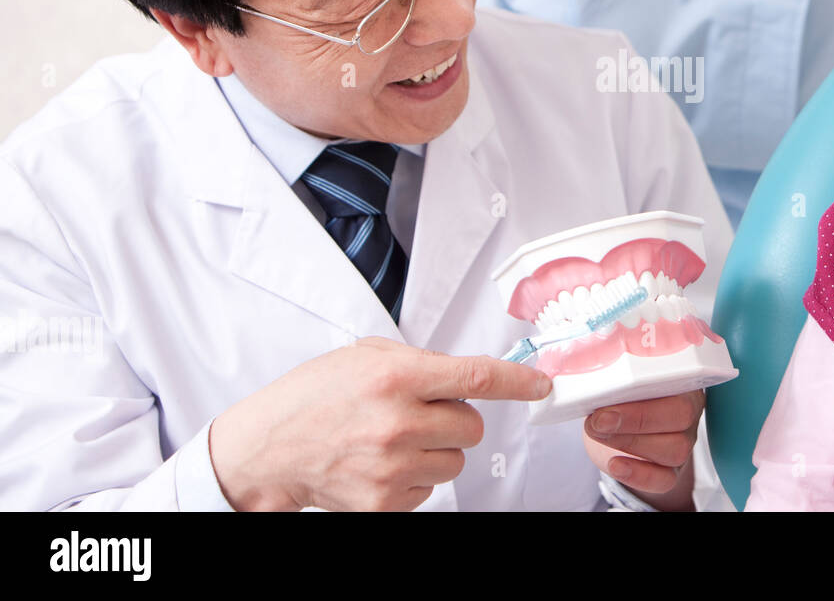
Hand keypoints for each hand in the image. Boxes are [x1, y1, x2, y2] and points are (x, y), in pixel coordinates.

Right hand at [209, 337, 551, 510]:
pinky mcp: (384, 502)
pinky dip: (414, 478)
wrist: (268, 448)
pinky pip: (430, 490)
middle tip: (420, 413)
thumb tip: (470, 375)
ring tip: (395, 439)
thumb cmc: (313, 397)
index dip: (517, 383)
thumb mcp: (366, 356)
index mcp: (395, 376)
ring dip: (436, 450)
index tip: (540, 385)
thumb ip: (420, 361)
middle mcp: (397, 422)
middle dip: (455, 419)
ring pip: (456, 461)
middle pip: (472, 427)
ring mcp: (391, 467)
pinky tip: (382, 463)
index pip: (476, 378)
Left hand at [583, 389, 703, 509]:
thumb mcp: (618, 383)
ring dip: (631, 443)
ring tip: (598, 434)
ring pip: (675, 449)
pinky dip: (638, 475)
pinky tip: (615, 465)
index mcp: (680, 382)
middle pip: (681, 416)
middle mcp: (688, 411)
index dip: (648, 385)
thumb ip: (616, 379)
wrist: (614, 430)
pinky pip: (664, 479)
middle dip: (637, 419)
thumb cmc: (619, 399)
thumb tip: (600, 377)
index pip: (679, 379)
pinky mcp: (672, 472)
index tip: (613, 391)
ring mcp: (684, 444)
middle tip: (600, 419)